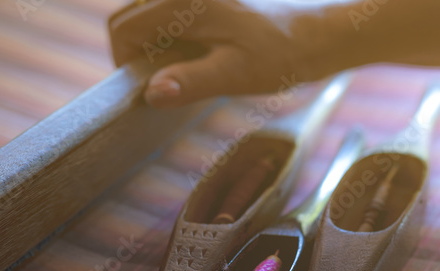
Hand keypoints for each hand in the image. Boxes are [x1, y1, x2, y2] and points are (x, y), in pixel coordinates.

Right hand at [109, 0, 334, 107]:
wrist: (316, 34)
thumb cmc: (279, 54)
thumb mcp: (236, 74)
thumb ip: (191, 81)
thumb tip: (152, 93)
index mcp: (184, 2)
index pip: (125, 28)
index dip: (123, 62)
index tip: (141, 91)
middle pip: (130, 17)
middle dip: (134, 52)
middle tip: (159, 85)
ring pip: (147, 13)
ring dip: (151, 43)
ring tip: (178, 72)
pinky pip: (168, 13)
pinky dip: (168, 35)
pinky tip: (192, 57)